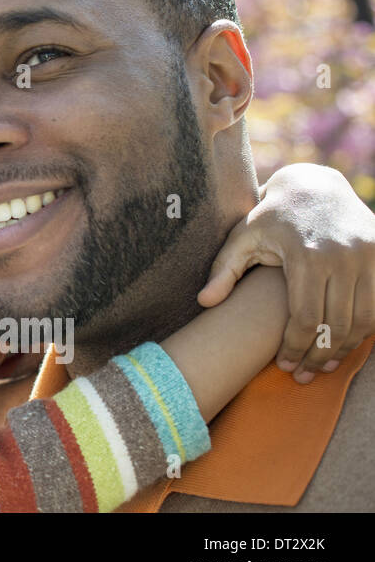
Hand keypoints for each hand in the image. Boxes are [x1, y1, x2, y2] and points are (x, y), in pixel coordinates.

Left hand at [198, 163, 374, 381]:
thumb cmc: (271, 216)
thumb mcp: (242, 236)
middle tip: (304, 375)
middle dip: (319, 356)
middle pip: (336, 324)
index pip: (304, 317)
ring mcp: (369, 255)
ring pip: (363, 319)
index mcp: (306, 254)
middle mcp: (343, 255)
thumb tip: (203, 302)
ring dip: (345, 348)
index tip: (283, 366)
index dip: (295, 348)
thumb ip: (223, 270)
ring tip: (324, 365)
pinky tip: (345, 343)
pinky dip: (365, 328)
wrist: (314, 185)